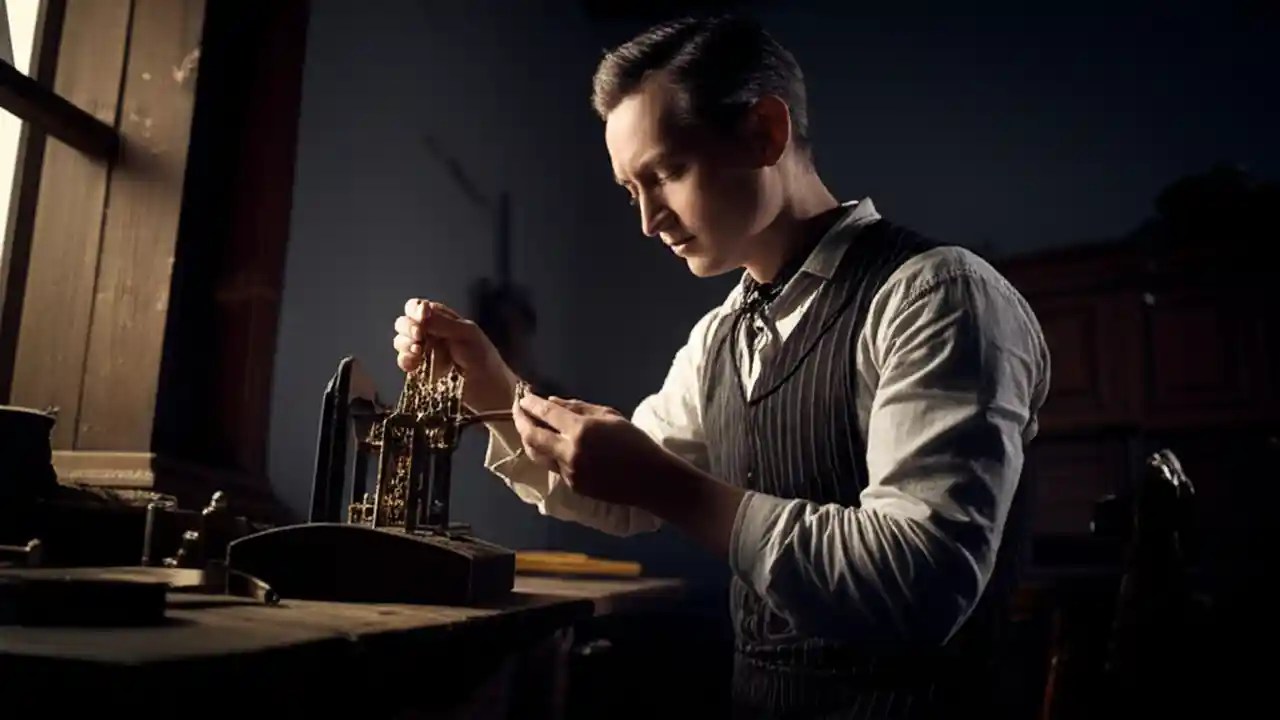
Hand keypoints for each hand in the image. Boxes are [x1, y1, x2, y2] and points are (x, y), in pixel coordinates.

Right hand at [393, 298, 516, 411]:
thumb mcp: (467, 333)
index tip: (422, 316)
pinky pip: (404, 362)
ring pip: (400, 341)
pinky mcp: (421, 371)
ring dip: (404, 343)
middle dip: (408, 327)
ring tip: (418, 351)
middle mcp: (429, 333)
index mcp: (441, 319)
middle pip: (404, 323)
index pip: (417, 307)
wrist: (488, 389)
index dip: (415, 310)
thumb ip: (442, 322)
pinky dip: (405, 360)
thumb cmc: (483, 357)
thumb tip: (420, 312)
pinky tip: (414, 364)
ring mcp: (424, 353)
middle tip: (419, 336)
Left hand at [512, 393, 665, 506]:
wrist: (649, 478)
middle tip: (517, 409)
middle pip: (531, 435)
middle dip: (520, 420)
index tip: (523, 397)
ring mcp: (568, 471)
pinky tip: (553, 445)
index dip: (530, 403)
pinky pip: (553, 466)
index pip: (545, 413)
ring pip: (536, 454)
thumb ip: (577, 407)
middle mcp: (569, 451)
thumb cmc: (634, 441)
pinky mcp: (571, 485)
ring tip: (527, 427)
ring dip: (528, 439)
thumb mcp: (609, 415)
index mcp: (581, 429)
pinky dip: (550, 453)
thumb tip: (551, 402)